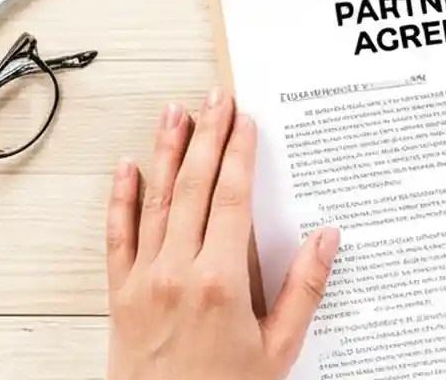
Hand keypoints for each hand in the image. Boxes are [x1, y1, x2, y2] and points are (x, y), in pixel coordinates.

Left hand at [105, 89, 340, 379]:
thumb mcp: (279, 348)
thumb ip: (305, 289)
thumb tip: (327, 239)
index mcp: (221, 280)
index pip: (232, 197)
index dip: (239, 152)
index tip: (245, 121)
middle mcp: (178, 270)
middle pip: (195, 186)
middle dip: (208, 136)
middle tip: (216, 98)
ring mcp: (145, 279)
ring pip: (156, 199)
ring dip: (167, 151)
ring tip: (176, 113)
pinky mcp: (122, 293)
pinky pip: (118, 235)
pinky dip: (122, 198)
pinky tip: (128, 167)